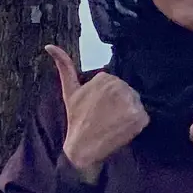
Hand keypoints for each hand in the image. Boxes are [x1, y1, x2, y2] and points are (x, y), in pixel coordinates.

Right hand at [47, 45, 148, 177]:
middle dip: (119, 106)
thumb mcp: (70, 91)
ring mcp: (130, 102)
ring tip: (112, 124)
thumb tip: (49, 45)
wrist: (82, 147)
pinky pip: (143, 117)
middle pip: (127, 94)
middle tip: (105, 119)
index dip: (109, 100)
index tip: (98, 110)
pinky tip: (122, 130)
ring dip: (127, 115)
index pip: (116, 86)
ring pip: (135, 104)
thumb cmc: (76, 119)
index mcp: (105, 78)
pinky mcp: (138, 117)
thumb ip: (64, 66)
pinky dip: (136, 125)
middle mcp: (119, 87)